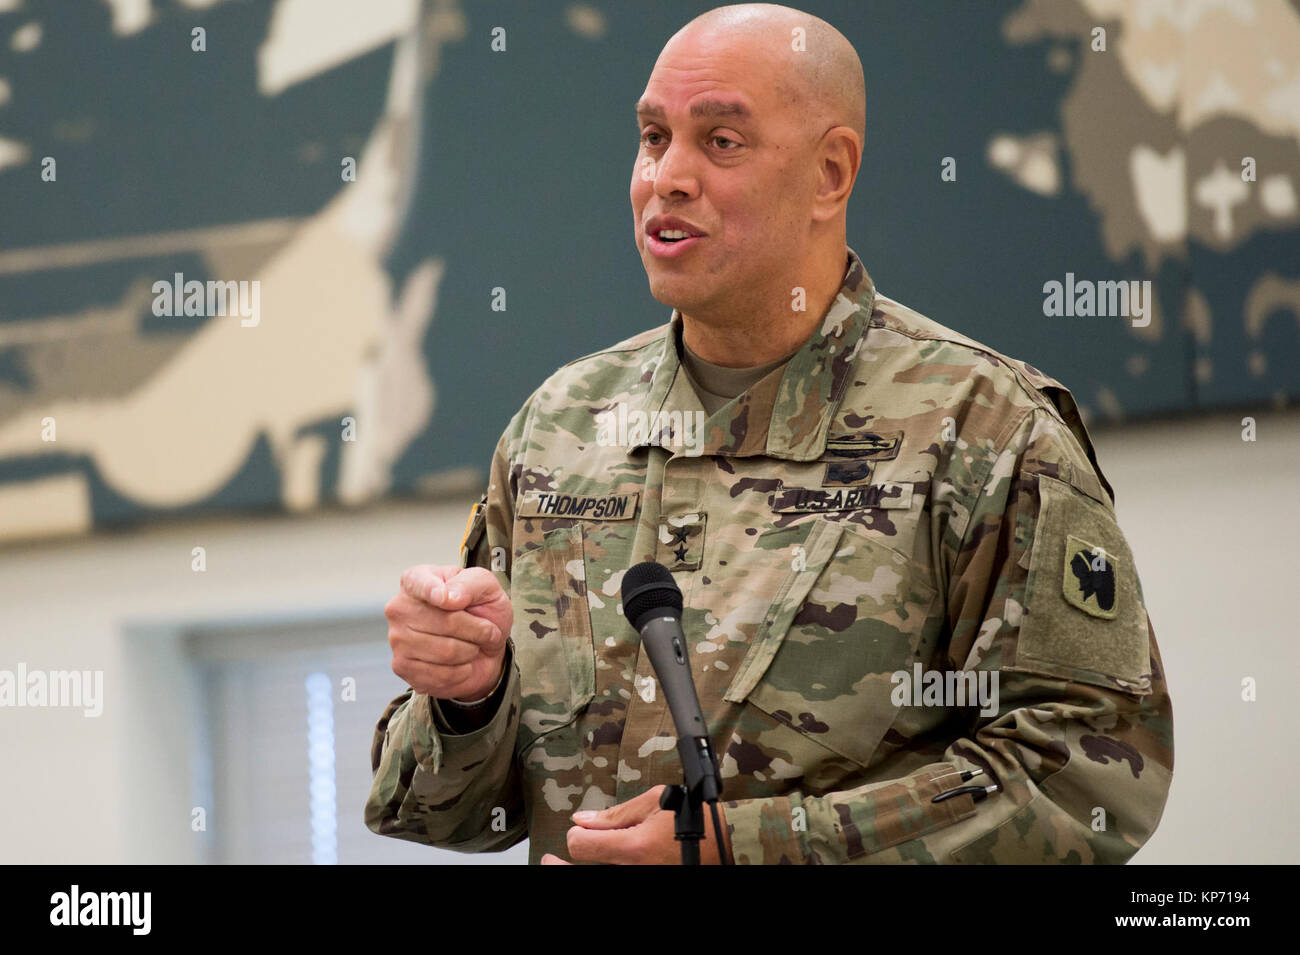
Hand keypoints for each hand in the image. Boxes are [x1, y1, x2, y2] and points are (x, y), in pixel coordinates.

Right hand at [386, 564, 511, 701]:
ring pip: (445, 651)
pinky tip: (462, 663)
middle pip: (445, 622)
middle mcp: (400, 608)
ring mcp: (397, 639)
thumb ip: (469, 583)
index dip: (433, 591)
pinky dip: (462, 671)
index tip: (446, 599)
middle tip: (487, 631)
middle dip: (477, 630)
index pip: (419, 583)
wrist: (484, 648)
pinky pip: (441, 674)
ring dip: (471, 651)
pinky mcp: (402, 667)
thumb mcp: (486, 587)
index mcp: (416, 579)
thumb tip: (448, 597)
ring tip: (473, 645)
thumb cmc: (481, 611)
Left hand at [540, 785, 732, 864]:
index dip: (576, 836)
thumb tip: (581, 819)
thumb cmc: (694, 818)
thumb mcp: (653, 803)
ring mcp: (643, 881)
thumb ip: (614, 816)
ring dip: (583, 871)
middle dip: (560, 867)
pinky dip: (607, 874)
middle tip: (548, 862)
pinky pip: (620, 882)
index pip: (580, 847)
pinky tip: (601, 867)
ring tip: (569, 864)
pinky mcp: (651, 883)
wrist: (727, 842)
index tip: (580, 830)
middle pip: (582, 875)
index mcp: (633, 849)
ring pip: (599, 880)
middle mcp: (634, 873)